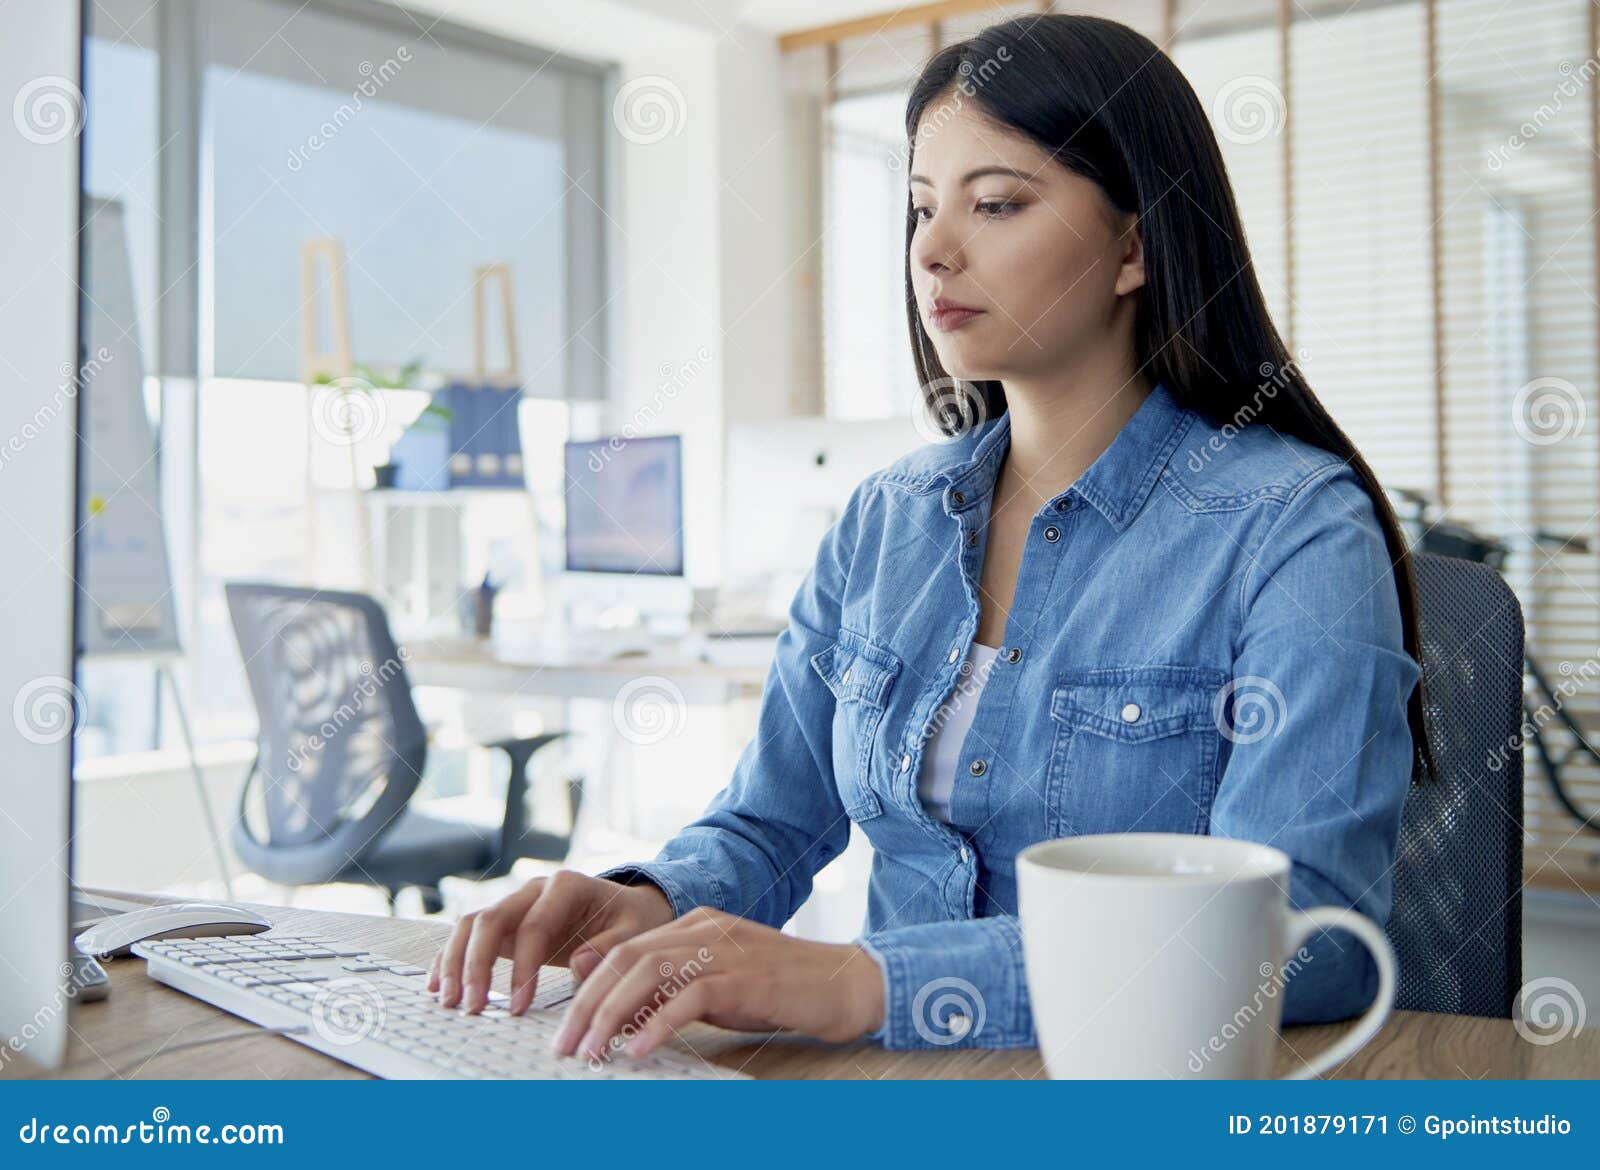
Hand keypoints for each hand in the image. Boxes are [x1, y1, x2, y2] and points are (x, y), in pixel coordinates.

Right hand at [427, 870, 674, 1014]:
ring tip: (448, 1002)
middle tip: (471, 1006)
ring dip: (455, 962)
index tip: (518, 1005)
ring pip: (471, 925)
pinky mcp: (507, 924)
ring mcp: (516, 904)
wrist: (629, 909)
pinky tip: (439, 988)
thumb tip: (580, 965)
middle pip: (490, 919)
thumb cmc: (632, 921)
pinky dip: (452, 959)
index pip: (533, 926)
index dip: (522, 967)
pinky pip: (470, 936)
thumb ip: (611, 947)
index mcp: (566, 886)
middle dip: (476, 965)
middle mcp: (534, 890)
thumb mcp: (636, 931)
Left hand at [549, 906, 885, 1062]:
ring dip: (611, 1014)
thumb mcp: (716, 987)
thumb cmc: (780, 990)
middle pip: (627, 959)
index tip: (568, 1029)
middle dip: (589, 1004)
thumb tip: (617, 1009)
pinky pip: (690, 996)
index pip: (625, 950)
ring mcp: (725, 949)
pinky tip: (639, 1050)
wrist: (844, 984)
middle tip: (566, 1046)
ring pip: (648, 973)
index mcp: (694, 925)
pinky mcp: (746, 977)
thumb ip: (672, 989)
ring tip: (592, 1052)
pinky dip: (659, 1023)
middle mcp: (704, 929)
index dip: (590, 989)